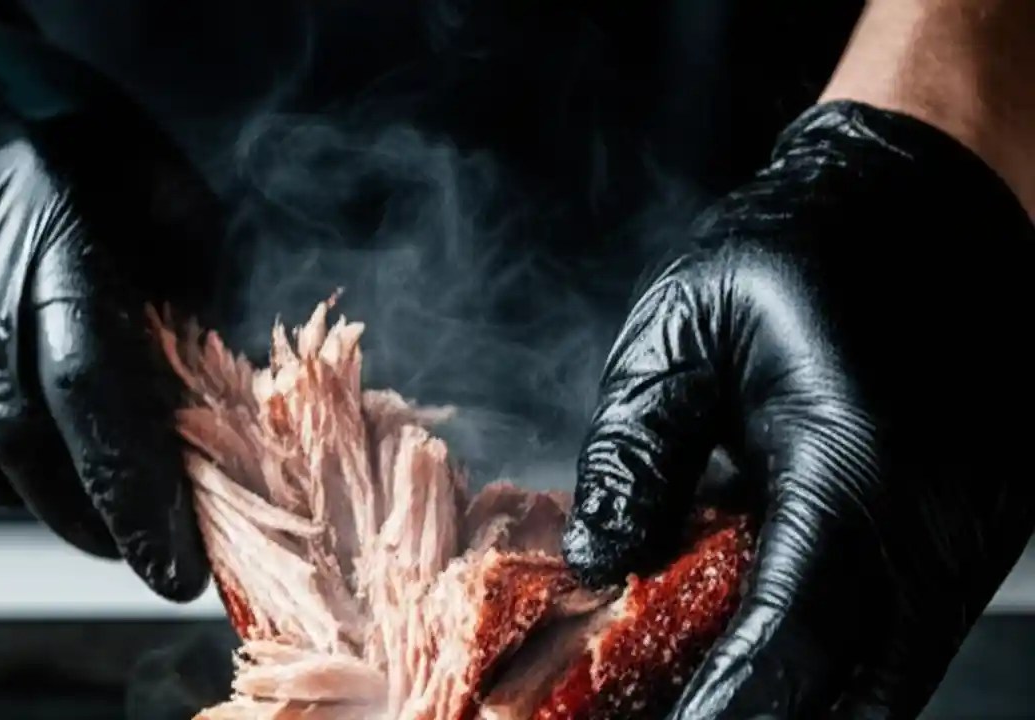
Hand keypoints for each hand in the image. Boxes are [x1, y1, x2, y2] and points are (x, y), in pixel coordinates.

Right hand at [0, 2, 221, 600]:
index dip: (132, 486)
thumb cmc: (45, 129)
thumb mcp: (146, 180)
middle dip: (84, 513)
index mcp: (38, 206)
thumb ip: (184, 286)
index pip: (86, 377)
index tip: (173, 568)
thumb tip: (210, 406)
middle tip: (133, 546)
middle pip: (11, 433)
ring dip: (26, 484)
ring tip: (70, 474)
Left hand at [563, 100, 1034, 717]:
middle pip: (850, 694)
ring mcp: (973, 539)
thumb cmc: (807, 244)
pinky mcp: (979, 535)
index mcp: (859, 466)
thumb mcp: (688, 327)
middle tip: (652, 710)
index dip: (715, 705)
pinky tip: (753, 631)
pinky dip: (829, 658)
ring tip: (687, 683)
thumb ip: (636, 451)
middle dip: (749, 716)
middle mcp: (937, 525)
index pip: (786, 638)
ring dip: (790, 697)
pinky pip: (903, 636)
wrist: (936, 195)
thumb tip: (594, 561)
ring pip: (884, 679)